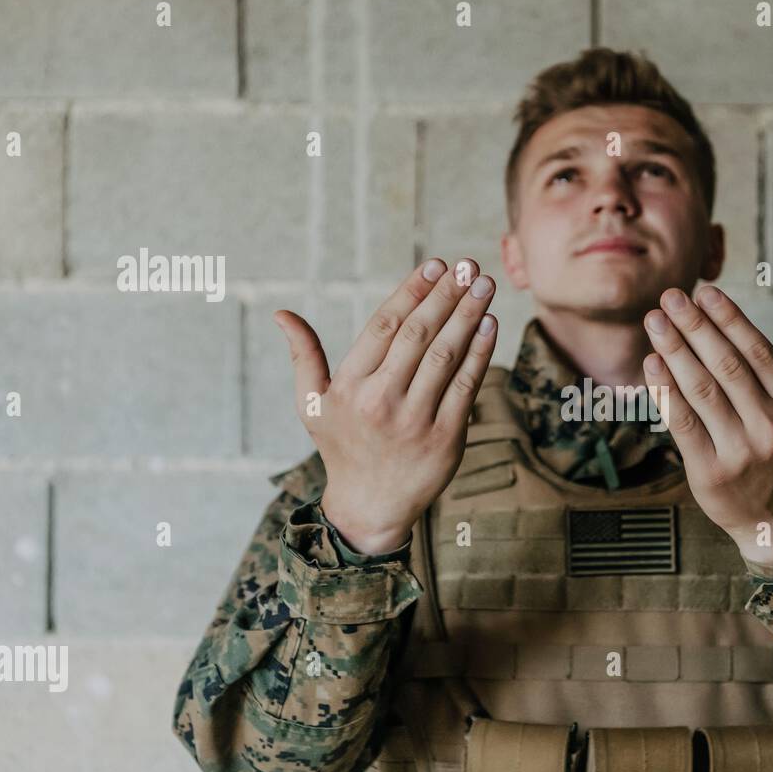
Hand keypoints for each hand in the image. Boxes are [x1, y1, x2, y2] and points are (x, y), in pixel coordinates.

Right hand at [273, 257, 497, 554]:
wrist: (370, 507)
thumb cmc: (342, 446)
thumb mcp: (312, 403)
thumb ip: (303, 355)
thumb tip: (281, 313)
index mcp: (350, 386)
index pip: (383, 325)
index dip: (412, 291)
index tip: (435, 265)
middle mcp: (381, 400)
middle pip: (418, 335)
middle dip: (446, 295)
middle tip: (469, 265)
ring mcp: (415, 420)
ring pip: (446, 355)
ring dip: (469, 315)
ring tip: (485, 285)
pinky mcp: (446, 437)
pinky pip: (467, 385)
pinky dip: (481, 352)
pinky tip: (490, 324)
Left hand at [641, 285, 772, 567]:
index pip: (758, 352)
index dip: (729, 318)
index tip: (705, 292)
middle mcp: (771, 427)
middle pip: (726, 365)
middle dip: (695, 326)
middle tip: (671, 297)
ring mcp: (739, 451)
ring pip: (701, 390)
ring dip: (674, 351)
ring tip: (654, 321)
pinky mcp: (709, 472)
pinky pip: (682, 424)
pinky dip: (665, 392)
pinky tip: (651, 364)